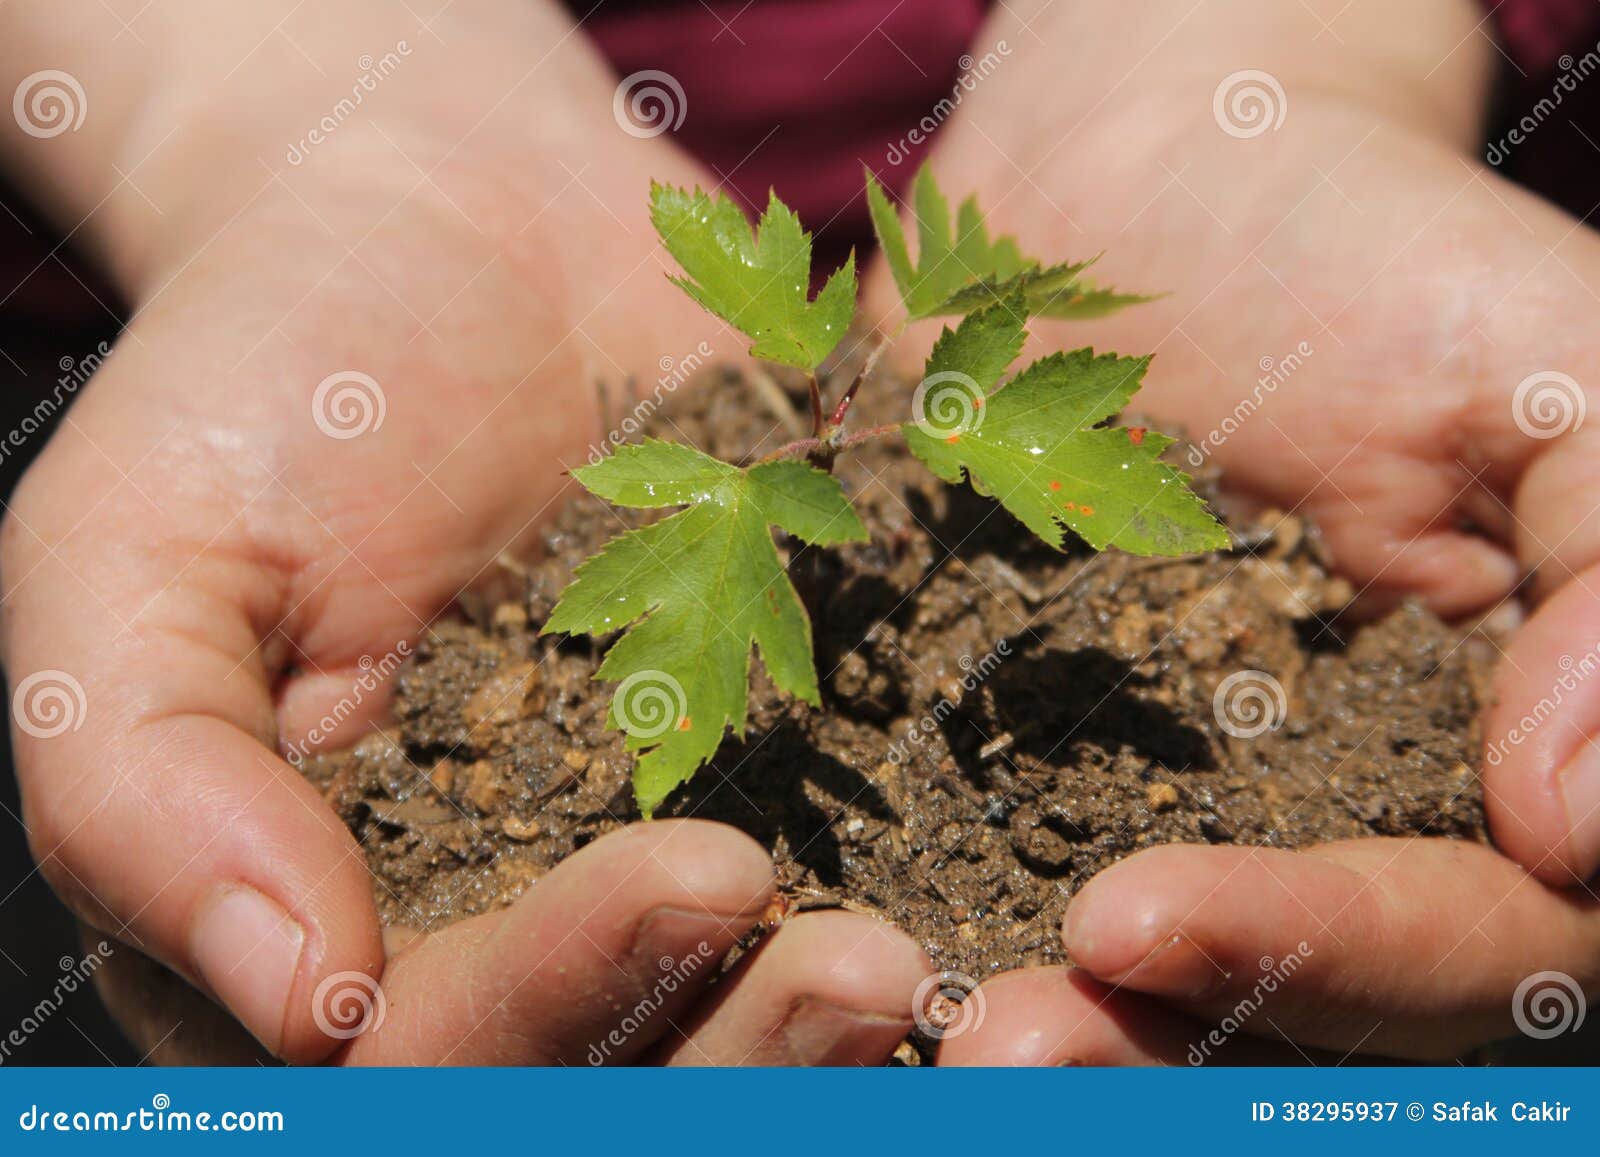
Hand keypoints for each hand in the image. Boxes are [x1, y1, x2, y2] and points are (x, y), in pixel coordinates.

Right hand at [1, 0, 927, 1064]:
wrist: (449, 222)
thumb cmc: (267, 385)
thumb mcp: (137, 568)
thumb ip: (151, 793)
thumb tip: (300, 1012)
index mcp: (363, 939)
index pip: (458, 1055)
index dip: (575, 999)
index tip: (701, 878)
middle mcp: (540, 928)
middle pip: (653, 1077)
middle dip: (764, 1056)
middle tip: (881, 972)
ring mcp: (697, 840)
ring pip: (792, 1008)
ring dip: (891, 1020)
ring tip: (1016, 969)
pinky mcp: (825, 746)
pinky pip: (920, 845)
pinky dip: (1002, 872)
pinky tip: (1097, 867)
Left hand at [862, 0, 1599, 1061]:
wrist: (1167, 187)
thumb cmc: (1392, 271)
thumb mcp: (1563, 393)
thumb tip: (1578, 831)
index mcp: (1477, 795)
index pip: (1455, 945)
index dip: (1319, 952)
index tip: (1135, 912)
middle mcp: (1321, 842)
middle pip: (1272, 1020)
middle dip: (1137, 1046)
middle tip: (990, 1042)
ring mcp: (1152, 815)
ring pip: (1114, 984)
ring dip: (1012, 1023)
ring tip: (884, 1017)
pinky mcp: (1002, 763)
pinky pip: (955, 865)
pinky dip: (886, 908)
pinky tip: (784, 930)